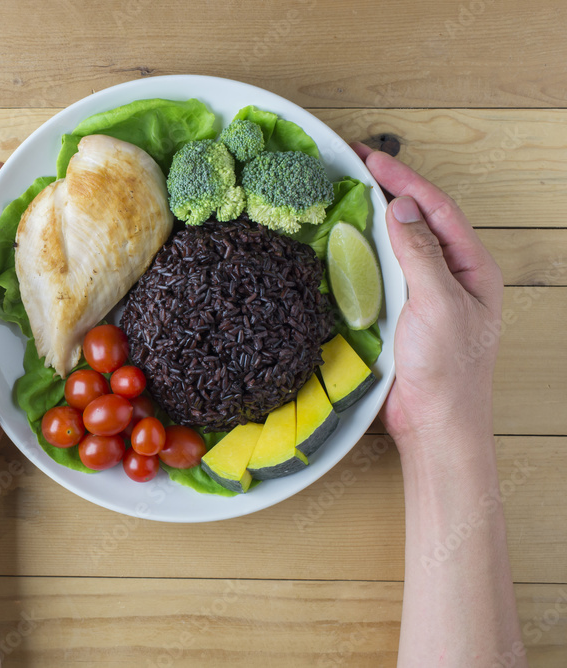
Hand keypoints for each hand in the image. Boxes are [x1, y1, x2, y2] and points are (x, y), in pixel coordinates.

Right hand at [351, 144, 503, 457]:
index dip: (404, 180)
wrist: (434, 425)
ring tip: (343, 195)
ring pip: (398, 244)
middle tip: (352, 166)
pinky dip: (361, 252)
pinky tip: (341, 244)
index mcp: (472, 268)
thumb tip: (401, 207)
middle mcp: (450, 275)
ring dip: (372, 219)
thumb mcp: (439, 304)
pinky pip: (380, 272)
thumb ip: (421, 253)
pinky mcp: (400, 313)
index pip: (437, 209)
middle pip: (418, 220)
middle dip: (388, 190)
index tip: (370, 159)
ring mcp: (424, 294)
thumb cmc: (448, 370)